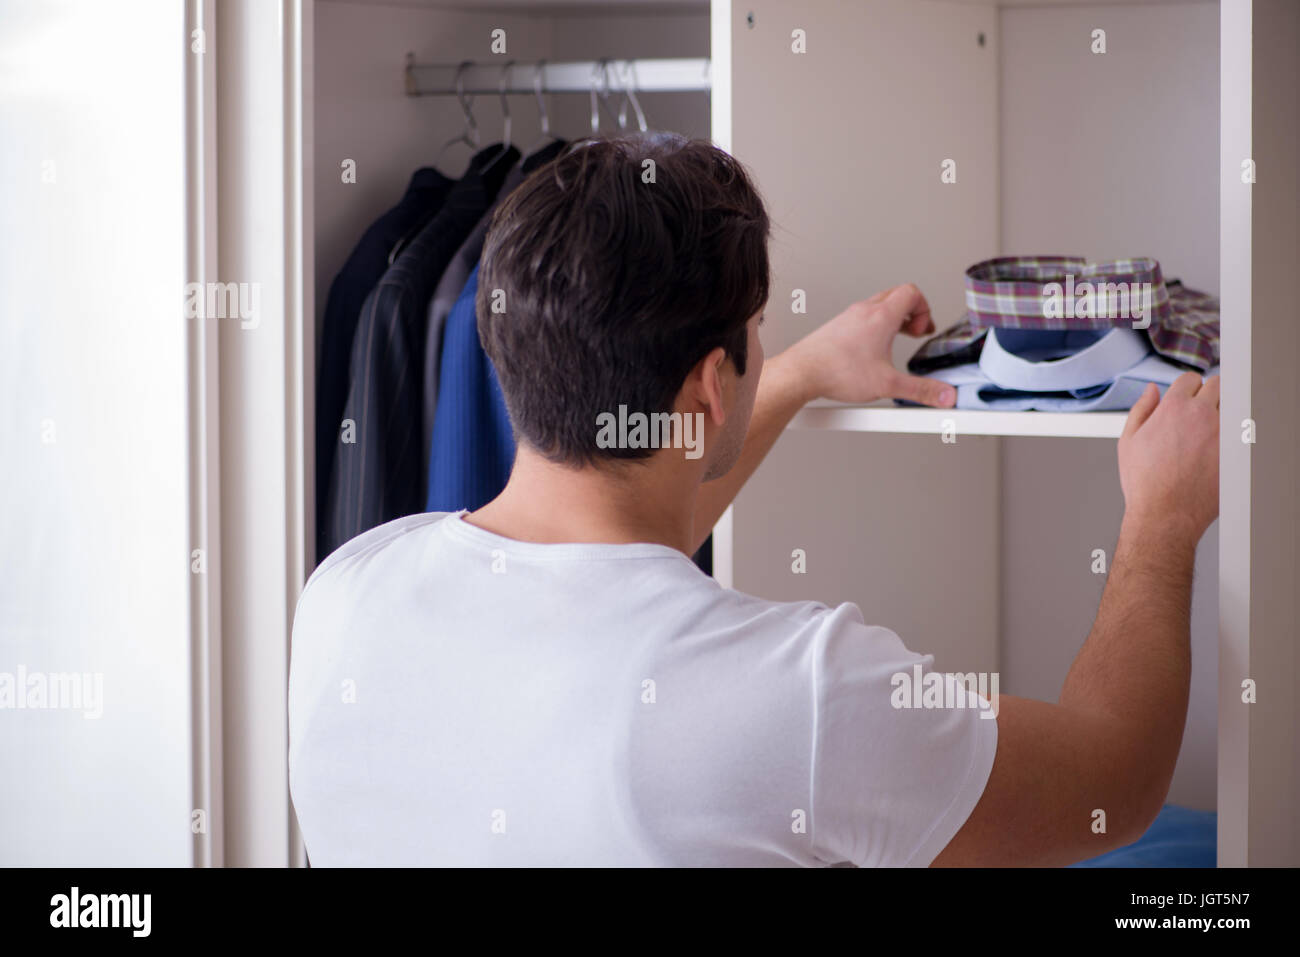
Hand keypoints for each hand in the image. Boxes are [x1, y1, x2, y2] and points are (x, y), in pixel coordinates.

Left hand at [782, 283, 956, 406]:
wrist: (800, 373)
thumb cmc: (836, 372)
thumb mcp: (887, 384)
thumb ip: (920, 390)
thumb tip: (944, 395)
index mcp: (881, 316)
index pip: (912, 292)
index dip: (925, 309)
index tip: (923, 331)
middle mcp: (864, 311)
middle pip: (896, 295)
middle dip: (912, 313)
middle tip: (915, 333)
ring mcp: (848, 317)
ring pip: (878, 305)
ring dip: (893, 319)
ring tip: (896, 340)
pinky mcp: (837, 327)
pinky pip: (862, 317)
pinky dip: (875, 326)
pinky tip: (872, 350)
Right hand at [1117, 374, 1219, 543]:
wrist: (1166, 514)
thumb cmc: (1144, 482)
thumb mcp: (1128, 441)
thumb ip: (1141, 409)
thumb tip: (1152, 390)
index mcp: (1173, 408)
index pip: (1191, 379)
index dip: (1186, 388)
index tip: (1185, 400)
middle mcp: (1202, 415)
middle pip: (1218, 385)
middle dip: (1209, 394)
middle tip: (1201, 410)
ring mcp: (1223, 432)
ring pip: (1233, 405)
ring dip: (1223, 412)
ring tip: (1210, 430)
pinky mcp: (1236, 450)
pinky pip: (1241, 431)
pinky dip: (1232, 435)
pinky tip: (1217, 449)